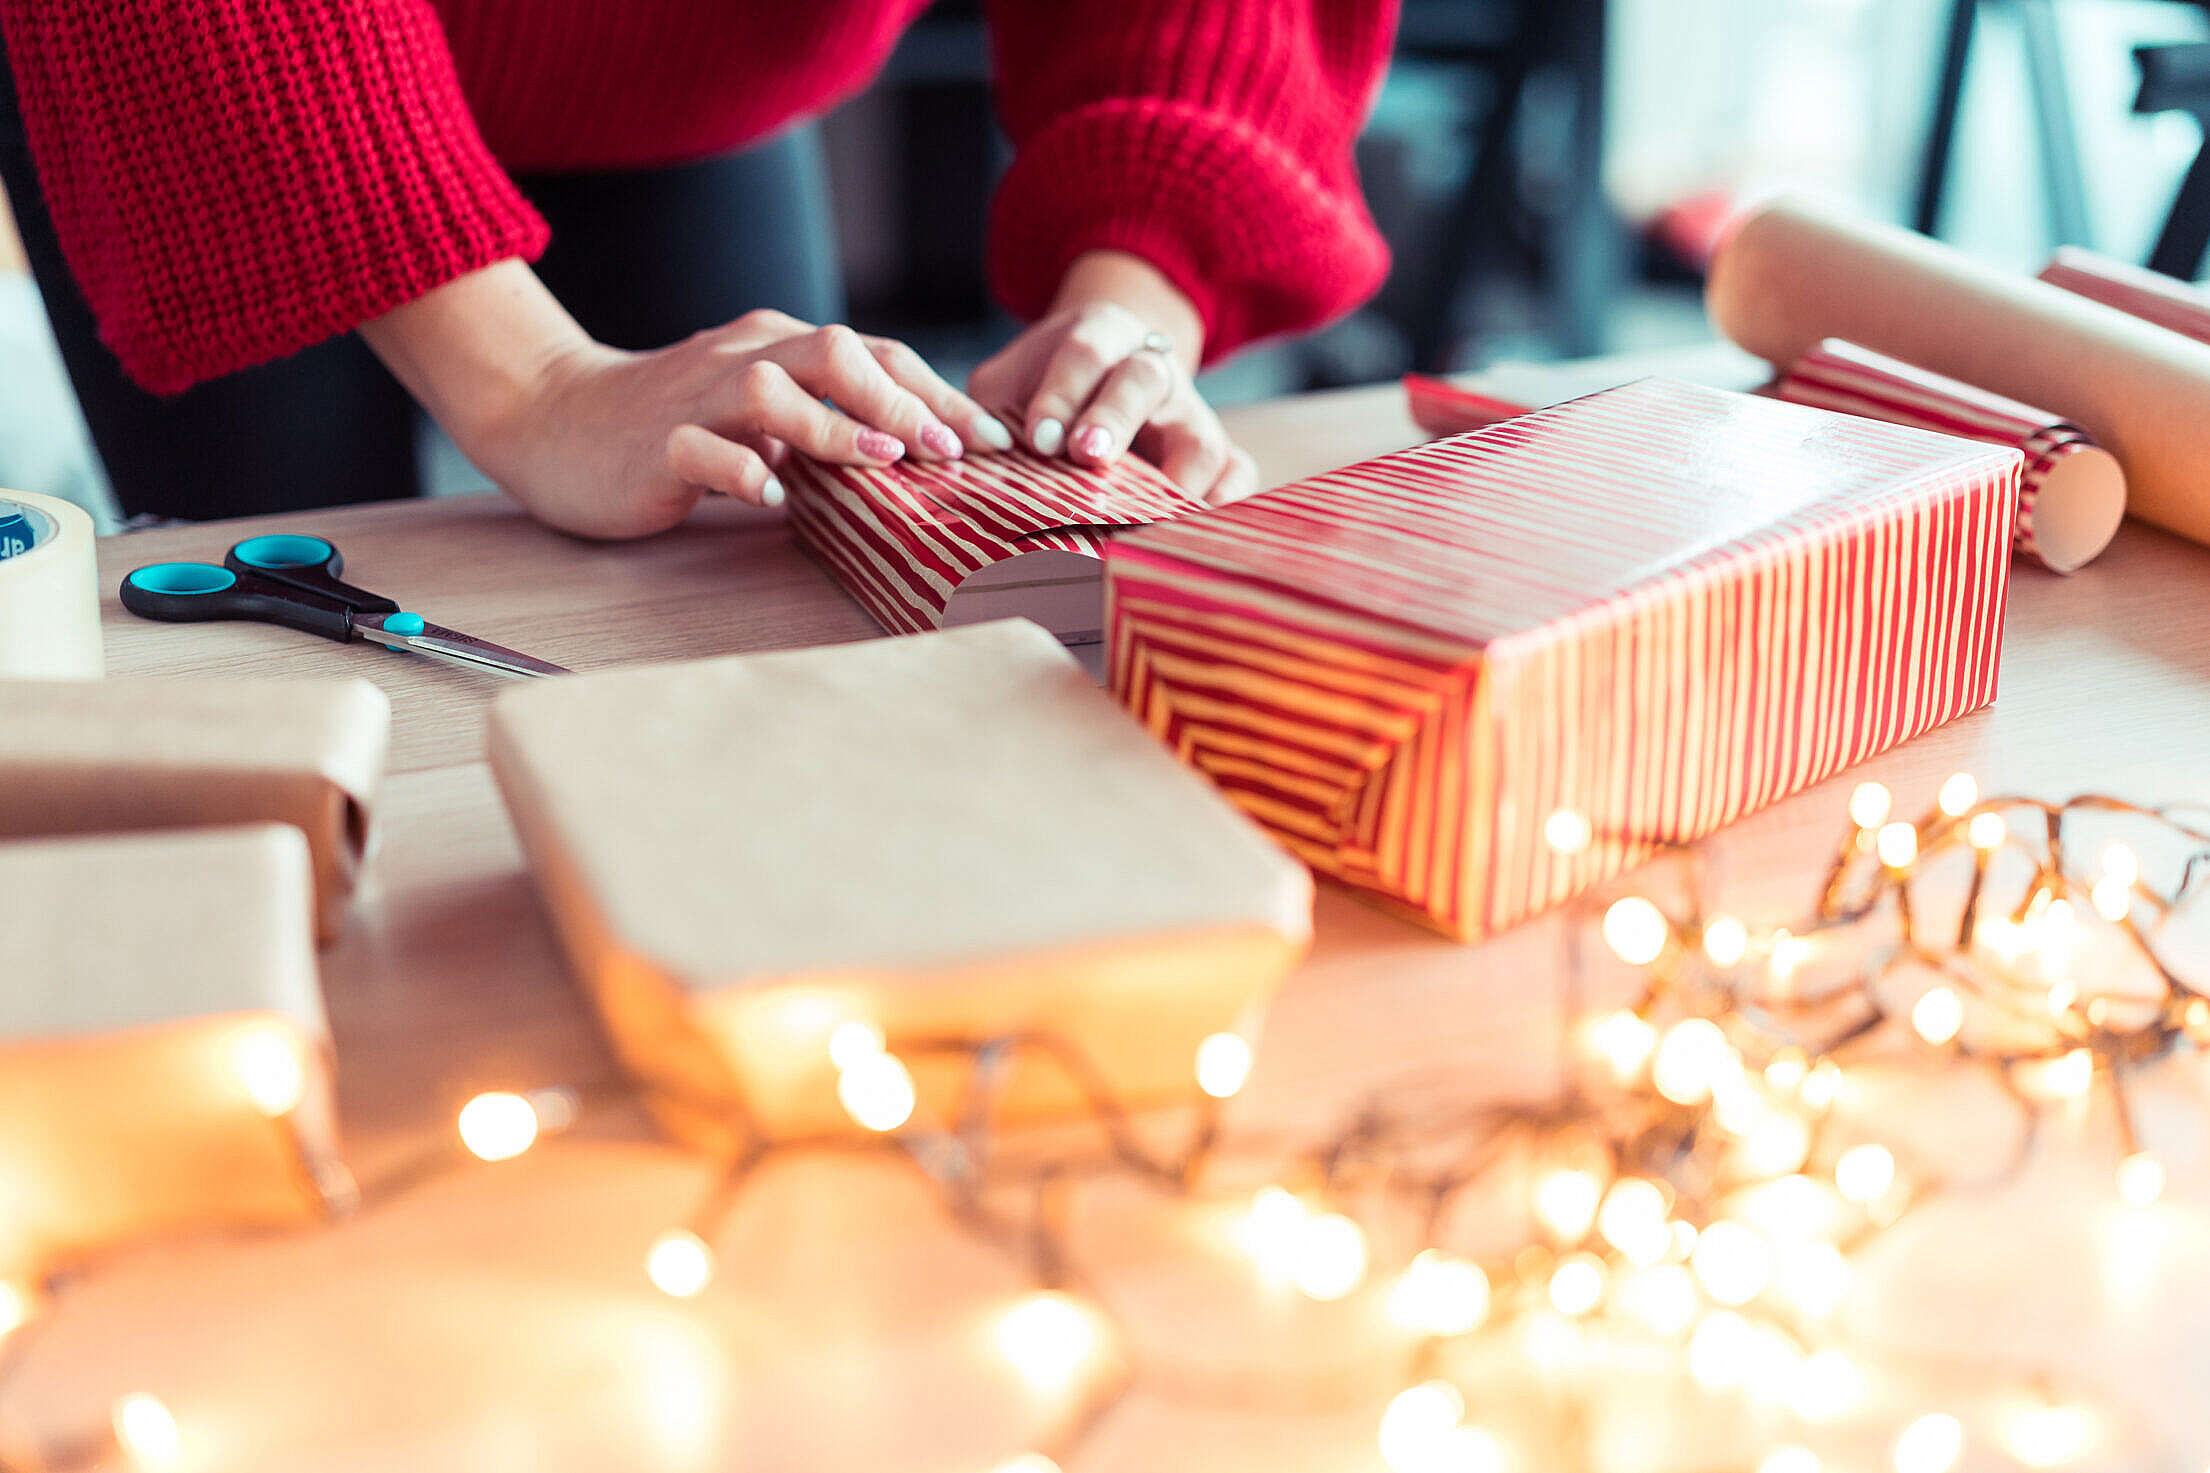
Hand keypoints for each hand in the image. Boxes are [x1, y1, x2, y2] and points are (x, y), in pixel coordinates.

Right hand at [362, 263, 1013, 539]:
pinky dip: (742, 469)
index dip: (939, 392)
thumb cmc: (674, 424)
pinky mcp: (657, 442)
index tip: (995, 438)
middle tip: (958, 448)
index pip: (876, 356)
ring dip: (834, 426)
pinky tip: (774, 497)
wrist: (554, 420)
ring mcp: (698, 397)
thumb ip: (830, 425)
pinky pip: (702, 450)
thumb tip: (922, 461)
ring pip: (773, 389)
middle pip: (837, 354)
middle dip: (906, 401)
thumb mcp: (764, 416)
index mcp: (781, 348)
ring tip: (886, 462)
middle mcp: (747, 358)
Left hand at [968, 251, 1257, 506]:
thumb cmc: (1042, 390)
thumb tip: (961, 460)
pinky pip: (1238, 478)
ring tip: (1145, 520)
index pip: (1085, 354)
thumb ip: (984, 414)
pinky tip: (1192, 536)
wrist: (1107, 365)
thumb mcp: (1007, 385)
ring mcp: (1194, 414)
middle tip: (1085, 455)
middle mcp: (1155, 369)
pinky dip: (1225, 506)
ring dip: (1175, 480)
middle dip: (1114, 418)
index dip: (1062, 394)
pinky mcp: (1220, 455)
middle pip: (1144, 384)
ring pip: (1202, 439)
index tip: (1037, 437)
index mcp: (1101, 336)